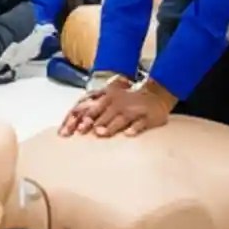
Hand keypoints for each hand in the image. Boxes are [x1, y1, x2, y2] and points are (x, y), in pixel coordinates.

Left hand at [58, 75, 176, 137]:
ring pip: (120, 118)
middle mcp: (119, 103)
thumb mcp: (109, 98)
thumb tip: (75, 122)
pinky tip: (128, 134)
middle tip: (82, 131)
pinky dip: (134, 128)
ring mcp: (134, 110)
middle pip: (104, 113)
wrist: (155, 95)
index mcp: (108, 98)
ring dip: (110, 126)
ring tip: (101, 133)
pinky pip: (140, 123)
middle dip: (93, 122)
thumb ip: (93, 108)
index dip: (82, 118)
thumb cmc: (126, 100)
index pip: (92, 108)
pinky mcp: (147, 117)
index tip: (74, 128)